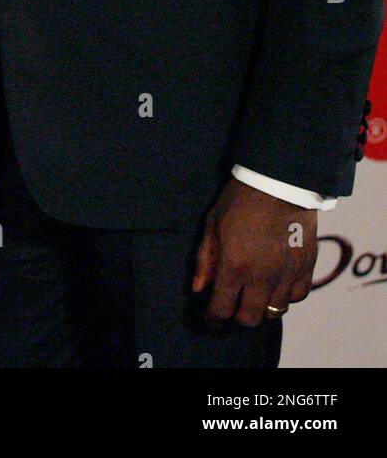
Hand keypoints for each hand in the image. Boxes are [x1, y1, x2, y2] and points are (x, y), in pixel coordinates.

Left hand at [192, 176, 317, 327]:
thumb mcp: (213, 225)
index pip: (222, 310)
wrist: (278, 180)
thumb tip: (199, 289)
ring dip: (262, 308)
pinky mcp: (306, 267)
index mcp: (235, 265)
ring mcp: (286, 274)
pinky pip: (297, 297)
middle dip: (237, 319)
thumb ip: (206, 259)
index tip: (211, 323)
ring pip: (275, 312)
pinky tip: (277, 284)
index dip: (213, 322)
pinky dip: (286, 297)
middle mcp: (262, 276)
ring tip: (255, 295)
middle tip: (233, 309)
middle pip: (250, 319)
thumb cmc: (240, 199)